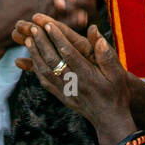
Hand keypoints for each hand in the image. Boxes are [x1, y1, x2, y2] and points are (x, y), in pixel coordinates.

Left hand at [14, 16, 137, 144]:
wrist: (109, 119)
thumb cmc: (116, 94)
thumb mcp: (118, 74)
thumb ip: (107, 55)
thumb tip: (97, 35)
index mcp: (87, 75)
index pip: (68, 53)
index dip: (57, 38)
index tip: (49, 25)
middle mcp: (73, 82)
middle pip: (53, 60)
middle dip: (41, 42)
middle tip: (32, 28)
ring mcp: (65, 91)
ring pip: (45, 70)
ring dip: (35, 54)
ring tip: (27, 40)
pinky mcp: (61, 96)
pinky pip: (45, 82)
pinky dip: (36, 69)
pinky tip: (32, 59)